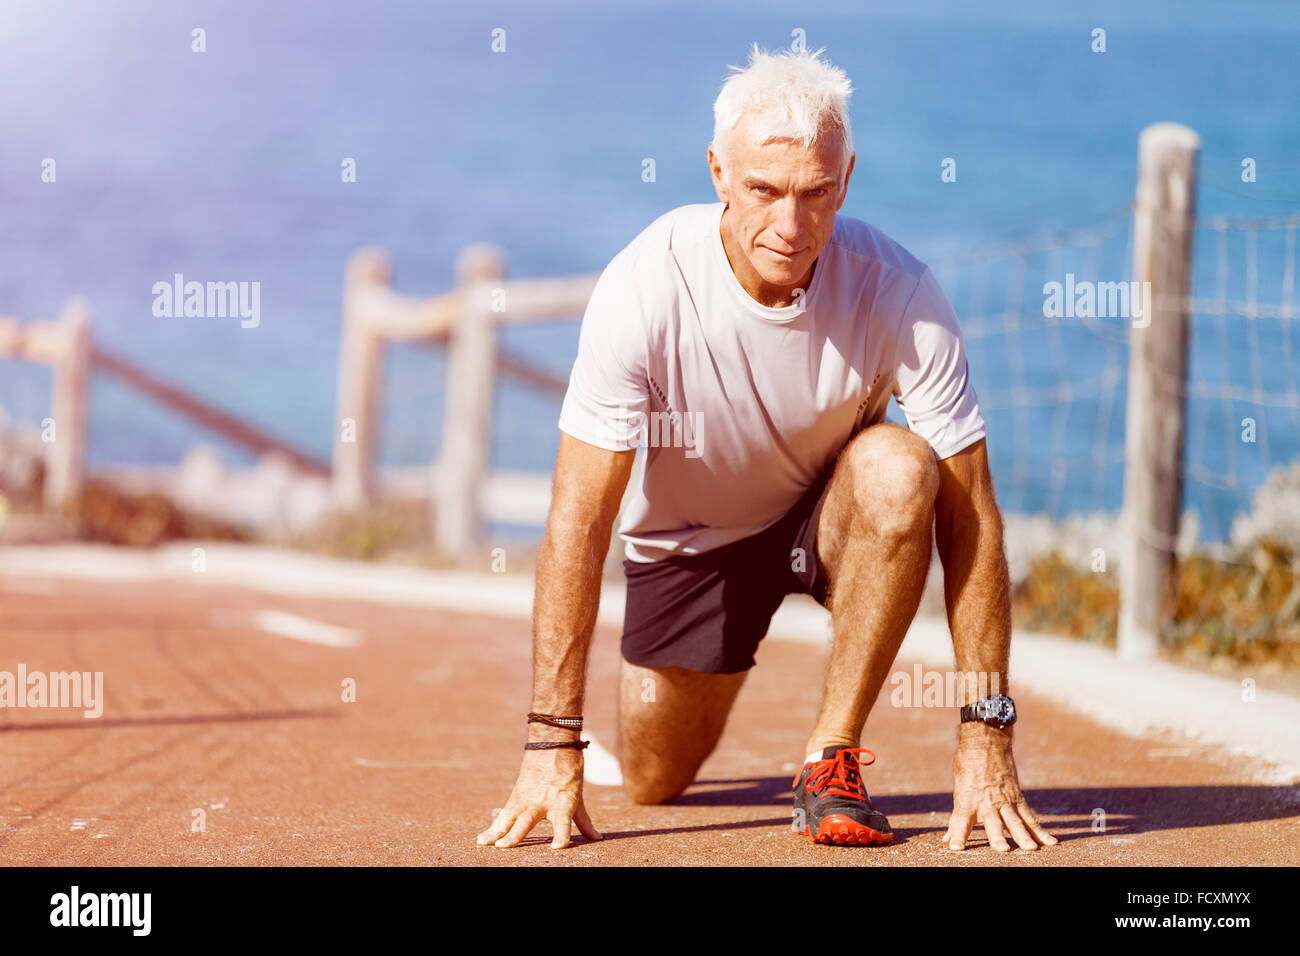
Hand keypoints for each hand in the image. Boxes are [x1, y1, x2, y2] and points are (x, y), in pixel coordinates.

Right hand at [476, 744, 602, 849]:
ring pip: (509, 817)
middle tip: (504, 845)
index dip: (561, 835)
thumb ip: (584, 821)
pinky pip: (505, 814)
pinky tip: (484, 838)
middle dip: (515, 834)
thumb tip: (598, 838)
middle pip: (527, 821)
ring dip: (497, 831)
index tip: (558, 846)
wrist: (553, 743)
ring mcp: (527, 798)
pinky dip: (495, 826)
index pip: (563, 822)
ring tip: (484, 842)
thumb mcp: (578, 796)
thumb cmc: (569, 771)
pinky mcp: (517, 795)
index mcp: (562, 802)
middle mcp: (542, 802)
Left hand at [944, 724, 1056, 851]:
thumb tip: (947, 840)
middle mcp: (987, 802)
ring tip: (1030, 849)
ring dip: (1023, 836)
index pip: (960, 820)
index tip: (955, 847)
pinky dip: (1040, 831)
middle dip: (997, 836)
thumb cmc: (968, 767)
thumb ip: (957, 819)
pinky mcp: (1017, 798)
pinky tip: (1050, 842)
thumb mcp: (959, 790)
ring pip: (1015, 821)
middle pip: (993, 822)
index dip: (957, 834)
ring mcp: (1004, 800)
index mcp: (967, 799)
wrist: (986, 743)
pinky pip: (1029, 817)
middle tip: (1002, 849)